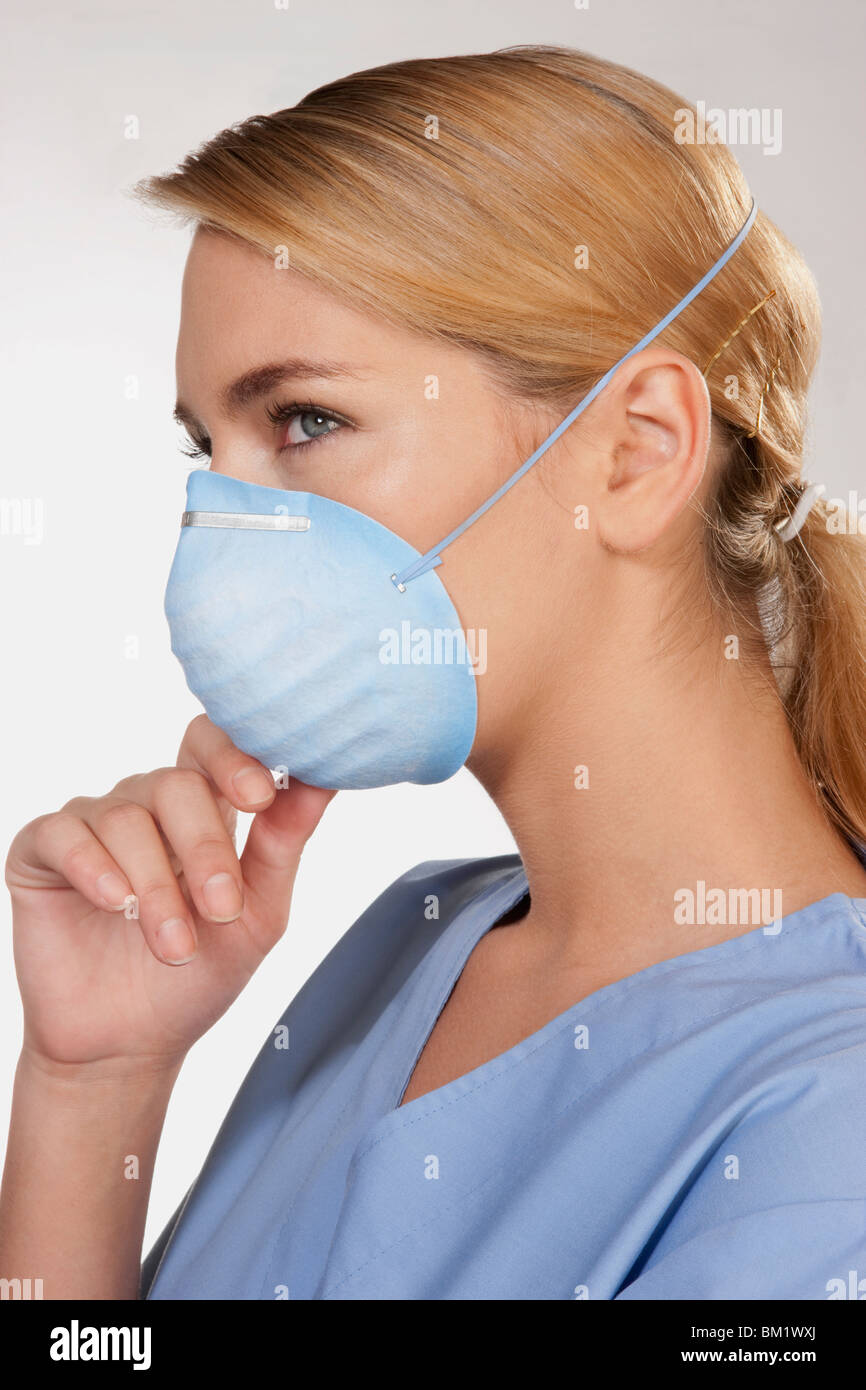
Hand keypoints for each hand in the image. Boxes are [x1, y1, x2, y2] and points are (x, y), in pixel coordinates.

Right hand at [4, 716, 334, 1073]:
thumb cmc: (200, 974)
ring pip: (126, 818)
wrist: (129, 1046)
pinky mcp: (41, 851)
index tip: (260, 796)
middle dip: (205, 849)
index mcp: (203, 808)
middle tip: (222, 909)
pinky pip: (64, 834)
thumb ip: (285, 843)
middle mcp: (146, 804)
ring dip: (156, 887)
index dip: (234, 757)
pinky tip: (113, 902)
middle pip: (177, 784)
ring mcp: (92, 823)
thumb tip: (325, 778)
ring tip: (173, 947)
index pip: (213, 744)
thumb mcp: (258, 914)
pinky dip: (93, 866)